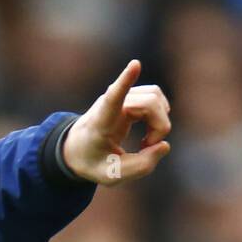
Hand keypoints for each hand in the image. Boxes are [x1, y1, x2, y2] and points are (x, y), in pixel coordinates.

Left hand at [61, 59, 170, 185]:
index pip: (112, 98)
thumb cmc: (93, 161)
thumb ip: (140, 167)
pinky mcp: (130, 97)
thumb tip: (164, 145)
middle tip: (147, 149)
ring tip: (147, 143)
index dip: (125, 82)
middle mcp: (111, 104)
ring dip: (160, 122)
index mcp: (100, 122)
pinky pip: (155, 98)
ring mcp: (121, 97)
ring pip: (155, 97)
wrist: (78, 148)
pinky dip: (159, 117)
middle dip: (160, 127)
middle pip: (150, 102)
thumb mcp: (112, 176)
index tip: (135, 64)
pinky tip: (149, 135)